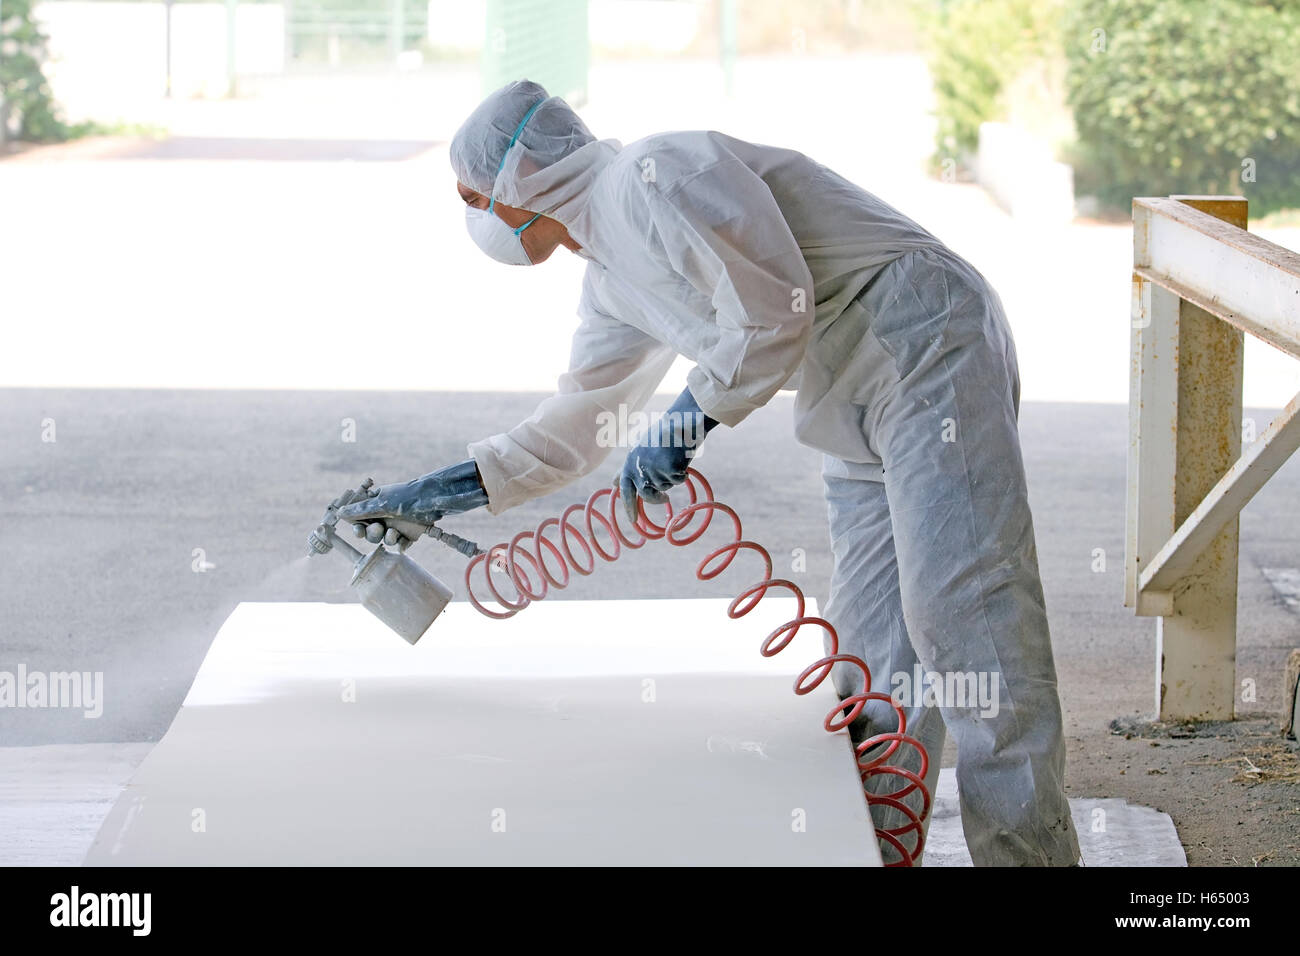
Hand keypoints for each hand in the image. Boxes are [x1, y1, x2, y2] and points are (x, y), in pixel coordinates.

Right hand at [337, 459, 487, 544]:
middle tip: (378, 529)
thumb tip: (339, 512)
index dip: (357, 527)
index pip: (359, 519)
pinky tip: (403, 541)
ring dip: (387, 538)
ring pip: (384, 541)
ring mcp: (397, 525)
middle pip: (370, 533)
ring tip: (394, 533)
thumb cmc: (406, 497)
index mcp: (375, 505)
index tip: (358, 530)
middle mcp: (385, 516)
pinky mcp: (409, 535)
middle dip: (372, 533)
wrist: (433, 501)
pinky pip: (400, 546)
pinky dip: (400, 545)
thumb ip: (360, 510)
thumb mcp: (381, 504)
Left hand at [617, 387, 717, 524]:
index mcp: (630, 461)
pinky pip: (679, 479)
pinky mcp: (670, 469)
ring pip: (665, 485)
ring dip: (671, 477)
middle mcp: (639, 466)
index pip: (624, 489)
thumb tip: (613, 484)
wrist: (681, 421)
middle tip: (664, 499)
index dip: (628, 506)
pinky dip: (683, 472)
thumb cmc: (662, 435)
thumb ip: (628, 468)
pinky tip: (682, 457)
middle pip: (646, 494)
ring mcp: (655, 468)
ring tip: (674, 458)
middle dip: (656, 499)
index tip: (633, 520)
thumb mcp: (639, 449)